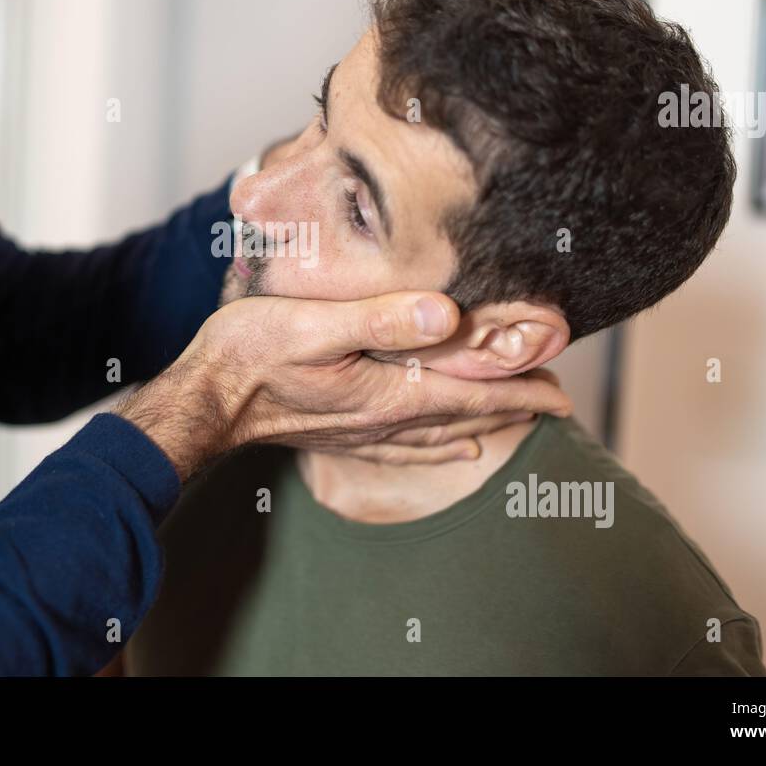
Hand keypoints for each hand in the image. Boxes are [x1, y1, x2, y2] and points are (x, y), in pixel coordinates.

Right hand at [116, 290, 572, 480]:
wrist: (203, 401)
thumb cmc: (250, 356)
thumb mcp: (315, 326)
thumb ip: (381, 319)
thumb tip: (449, 316)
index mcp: (385, 392)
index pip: (469, 394)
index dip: (519, 392)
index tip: (562, 393)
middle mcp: (381, 418)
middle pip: (463, 416)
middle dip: (511, 407)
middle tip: (554, 401)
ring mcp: (360, 430)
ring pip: (438, 433)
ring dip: (481, 424)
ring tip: (514, 420)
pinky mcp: (339, 432)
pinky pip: (405, 447)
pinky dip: (437, 448)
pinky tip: (449, 450)